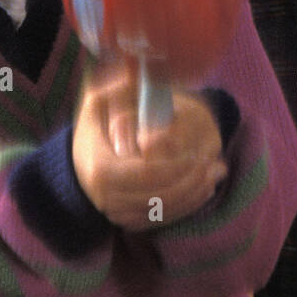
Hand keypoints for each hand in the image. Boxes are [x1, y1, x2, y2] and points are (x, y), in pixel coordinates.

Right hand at [72, 60, 225, 230]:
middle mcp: (108, 198)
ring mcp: (118, 214)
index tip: (200, 153)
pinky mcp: (129, 222)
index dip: (178, 166)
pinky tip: (205, 188)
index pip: (149, 174)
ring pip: (165, 210)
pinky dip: (187, 206)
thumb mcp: (96, 104)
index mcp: (103, 170)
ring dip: (195, 194)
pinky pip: (162, 219)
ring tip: (217, 174)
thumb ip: (115, 88)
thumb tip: (135, 74)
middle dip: (193, 181)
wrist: (79, 166)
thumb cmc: (93, 130)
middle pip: (161, 195)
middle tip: (216, 165)